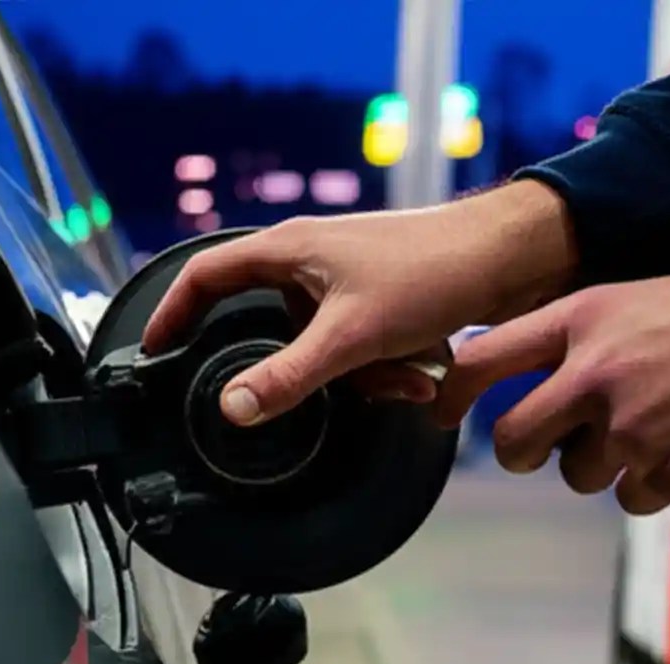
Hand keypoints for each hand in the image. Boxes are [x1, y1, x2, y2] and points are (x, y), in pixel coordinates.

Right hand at [144, 180, 576, 424]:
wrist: (512, 258)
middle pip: (274, 329)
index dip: (173, 313)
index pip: (205, 277)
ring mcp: (346, 282)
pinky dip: (388, 366)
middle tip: (336, 387)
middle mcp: (310, 261)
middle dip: (309, 372)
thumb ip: (288, 376)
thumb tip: (234, 407)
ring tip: (409, 375)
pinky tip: (426, 370)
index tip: (157, 351)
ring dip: (364, 374)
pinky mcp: (380, 301)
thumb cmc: (433, 270)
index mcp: (287, 250)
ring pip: (324, 348)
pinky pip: (362, 348)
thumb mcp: (352, 336)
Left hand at [434, 235, 669, 513]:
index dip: (452, 391)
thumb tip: (544, 388)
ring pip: (577, 475)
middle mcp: (597, 372)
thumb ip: (589, 342)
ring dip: (606, 467)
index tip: (438, 411)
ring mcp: (633, 427)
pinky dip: (655, 486)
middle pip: (514, 439)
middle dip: (523, 452)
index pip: (485, 357)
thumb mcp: (648, 299)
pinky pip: (632, 499)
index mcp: (586, 318)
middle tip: (544, 450)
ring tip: (663, 429)